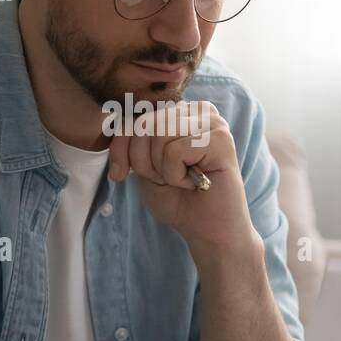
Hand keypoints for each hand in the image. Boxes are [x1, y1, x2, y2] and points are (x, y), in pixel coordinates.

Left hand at [106, 101, 254, 253]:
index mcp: (179, 113)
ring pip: (159, 133)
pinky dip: (176, 175)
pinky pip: (175, 151)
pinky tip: (196, 182)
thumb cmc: (178, 199)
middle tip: (167, 180)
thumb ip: (132, 141)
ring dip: (162, 169)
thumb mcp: (143, 166)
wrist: (208, 230)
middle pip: (145, 123)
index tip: (120, 174)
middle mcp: (198, 110)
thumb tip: (120, 125)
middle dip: (143, 162)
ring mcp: (212, 122)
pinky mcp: (221, 139)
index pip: (134, 117)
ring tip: (183, 180)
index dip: (120, 148)